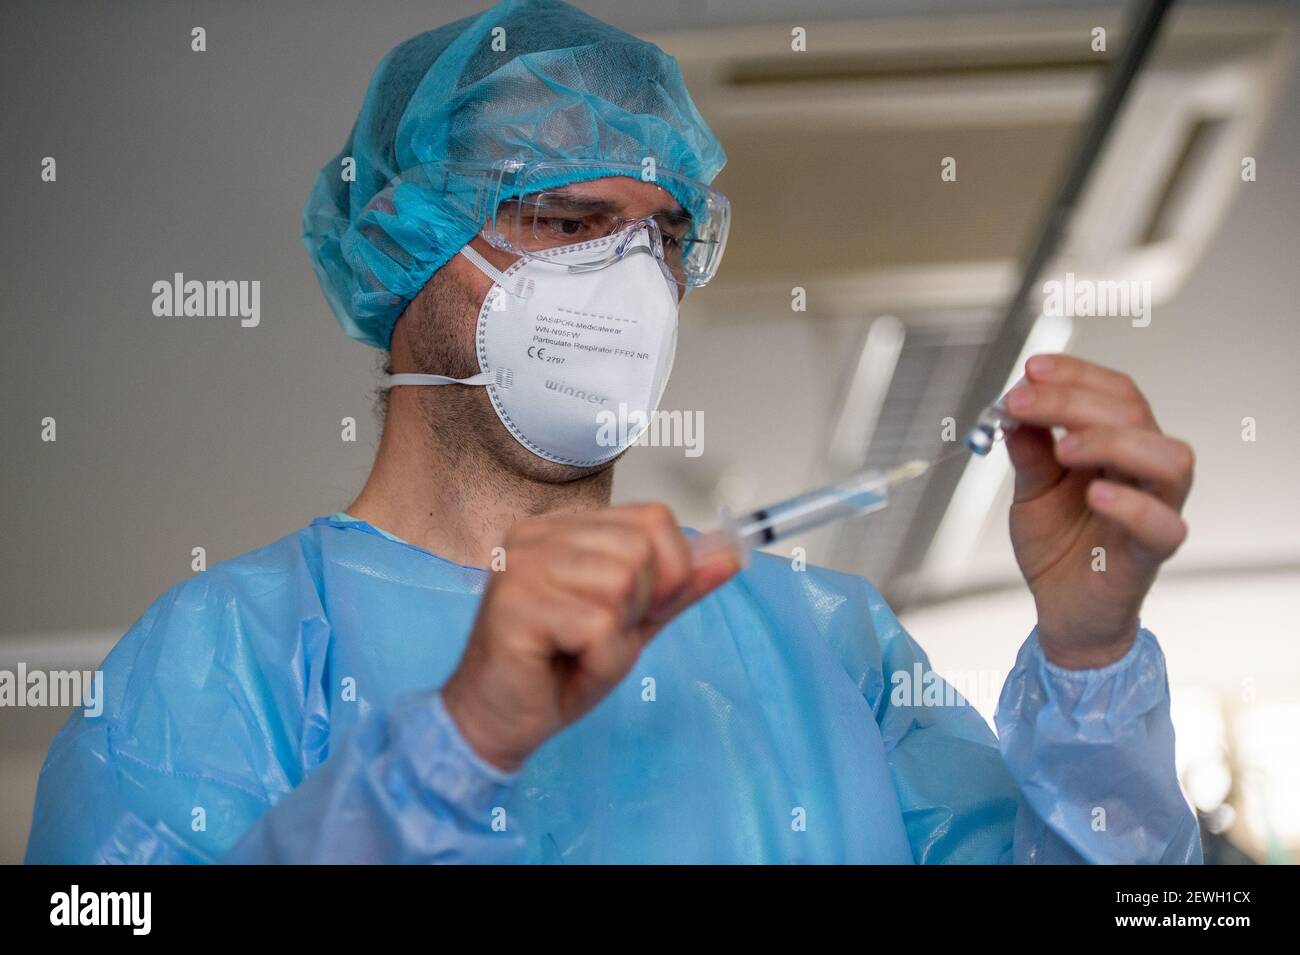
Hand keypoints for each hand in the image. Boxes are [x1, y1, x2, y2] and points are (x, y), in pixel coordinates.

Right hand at [442, 503, 738, 770]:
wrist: (498, 722)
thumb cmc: (556, 670)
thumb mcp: (629, 624)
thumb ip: (675, 588)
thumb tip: (730, 556)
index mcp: (565, 527)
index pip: (653, 517)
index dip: (669, 570)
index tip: (639, 611)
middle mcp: (538, 535)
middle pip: (641, 549)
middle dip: (640, 606)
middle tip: (599, 637)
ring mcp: (522, 565)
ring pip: (621, 585)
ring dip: (617, 638)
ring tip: (579, 652)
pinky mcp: (516, 605)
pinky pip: (599, 626)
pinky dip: (600, 661)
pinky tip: (567, 666)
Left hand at [1003, 354, 1193, 668]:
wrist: (1062, 609)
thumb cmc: (1058, 546)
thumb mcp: (1031, 490)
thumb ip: (1028, 450)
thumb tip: (1015, 407)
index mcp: (1118, 446)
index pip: (1114, 393)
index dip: (1076, 374)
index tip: (1031, 369)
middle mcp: (1143, 470)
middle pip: (1134, 414)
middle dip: (1074, 400)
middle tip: (1022, 404)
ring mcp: (1155, 509)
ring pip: (1170, 458)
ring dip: (1113, 441)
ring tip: (1064, 447)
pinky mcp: (1151, 553)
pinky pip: (1165, 525)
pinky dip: (1133, 505)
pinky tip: (1096, 493)